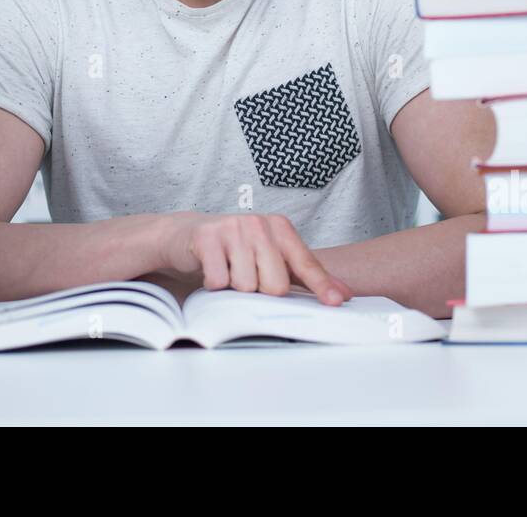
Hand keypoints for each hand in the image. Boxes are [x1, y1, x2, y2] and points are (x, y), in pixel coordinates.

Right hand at [155, 212, 353, 305]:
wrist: (186, 234)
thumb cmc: (234, 248)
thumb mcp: (271, 255)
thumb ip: (305, 275)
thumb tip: (341, 294)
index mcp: (280, 227)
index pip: (305, 262)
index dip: (321, 286)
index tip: (335, 302)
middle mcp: (259, 224)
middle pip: (276, 285)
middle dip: (260, 291)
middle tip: (247, 276)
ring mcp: (233, 228)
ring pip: (247, 287)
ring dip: (234, 288)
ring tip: (228, 270)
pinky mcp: (207, 237)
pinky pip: (220, 282)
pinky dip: (214, 285)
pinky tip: (211, 269)